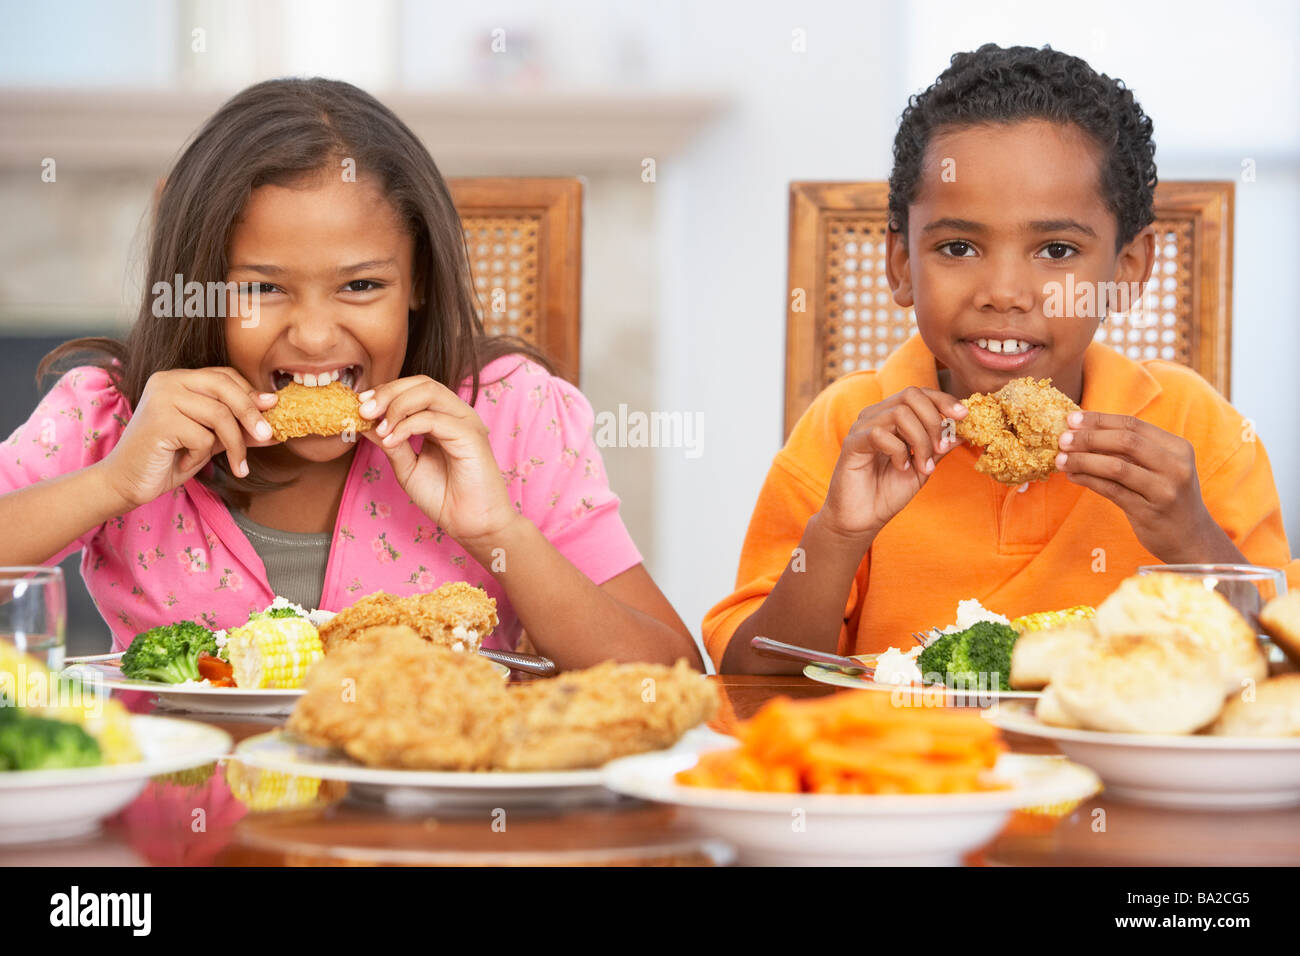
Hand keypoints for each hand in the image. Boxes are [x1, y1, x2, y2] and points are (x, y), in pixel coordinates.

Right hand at [102, 367, 279, 508]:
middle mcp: (167, 381)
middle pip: (226, 388)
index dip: (251, 394)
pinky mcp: (159, 420)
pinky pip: (202, 437)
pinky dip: (201, 456)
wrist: (127, 482)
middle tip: (269, 436)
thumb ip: (237, 426)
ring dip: (235, 445)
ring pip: (220, 415)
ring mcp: (161, 398)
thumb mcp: (211, 439)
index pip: (225, 376)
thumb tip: (277, 419)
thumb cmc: (169, 459)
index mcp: (178, 378)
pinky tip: (185, 462)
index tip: (273, 411)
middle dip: (252, 414)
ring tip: (238, 465)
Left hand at [357, 376, 518, 546]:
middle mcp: (457, 415)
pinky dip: (406, 426)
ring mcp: (466, 422)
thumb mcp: (406, 466)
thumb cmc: (444, 497)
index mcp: (444, 418)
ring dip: (396, 404)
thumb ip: (390, 442)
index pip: (414, 389)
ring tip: (377, 425)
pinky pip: (432, 418)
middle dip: (388, 392)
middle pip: (421, 383)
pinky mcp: (470, 435)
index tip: (360, 405)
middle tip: (363, 410)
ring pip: (429, 392)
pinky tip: (391, 440)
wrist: (470, 525)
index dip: (386, 391)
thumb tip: (363, 422)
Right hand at [818, 386, 967, 540]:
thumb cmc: (888, 492)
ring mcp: (862, 427)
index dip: (943, 400)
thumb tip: (966, 429)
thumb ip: (940, 447)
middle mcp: (876, 416)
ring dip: (920, 441)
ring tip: (922, 466)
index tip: (963, 416)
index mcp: (891, 417)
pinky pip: (880, 434)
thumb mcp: (924, 467)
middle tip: (939, 451)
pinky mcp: (852, 443)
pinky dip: (898, 452)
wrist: (863, 519)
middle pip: (911, 395)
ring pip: (900, 413)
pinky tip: (900, 468)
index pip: (919, 393)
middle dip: (934, 421)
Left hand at [1055, 411, 1231, 560]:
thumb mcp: (1160, 468)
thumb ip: (1131, 450)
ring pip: (1116, 467)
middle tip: (1062, 439)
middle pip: (1125, 441)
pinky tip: (1072, 476)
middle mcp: (1176, 466)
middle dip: (1088, 437)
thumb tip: (1082, 430)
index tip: (1071, 418)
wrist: (1192, 539)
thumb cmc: (1166, 496)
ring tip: (1060, 459)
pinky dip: (1088, 480)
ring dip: (1083, 460)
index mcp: (1178, 448)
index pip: (1133, 425)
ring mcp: (1165, 490)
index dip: (1099, 419)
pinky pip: (1112, 491)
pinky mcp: (1150, 512)